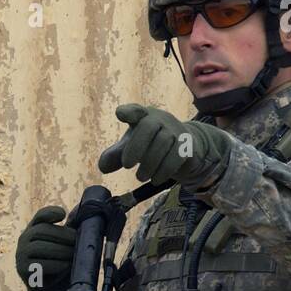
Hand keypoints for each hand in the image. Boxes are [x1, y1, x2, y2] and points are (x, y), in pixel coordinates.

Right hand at [14, 206, 76, 290]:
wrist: (51, 288)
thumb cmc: (60, 261)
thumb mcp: (64, 244)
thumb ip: (70, 230)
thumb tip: (81, 215)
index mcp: (34, 228)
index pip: (40, 216)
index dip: (50, 213)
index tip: (63, 214)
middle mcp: (24, 239)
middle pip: (41, 230)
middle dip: (63, 235)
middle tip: (78, 242)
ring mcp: (21, 254)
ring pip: (40, 247)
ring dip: (61, 250)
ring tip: (74, 255)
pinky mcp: (24, 270)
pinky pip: (41, 265)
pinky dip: (57, 264)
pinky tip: (67, 265)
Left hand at [97, 103, 230, 187]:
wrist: (185, 147)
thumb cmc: (151, 143)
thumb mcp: (131, 147)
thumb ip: (115, 156)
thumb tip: (102, 167)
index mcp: (143, 117)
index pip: (135, 110)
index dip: (128, 111)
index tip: (120, 115)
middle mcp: (160, 119)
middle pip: (148, 126)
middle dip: (136, 146)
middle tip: (126, 166)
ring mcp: (175, 130)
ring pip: (164, 142)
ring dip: (149, 163)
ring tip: (139, 177)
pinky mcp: (187, 145)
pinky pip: (177, 155)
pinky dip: (164, 169)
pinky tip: (155, 180)